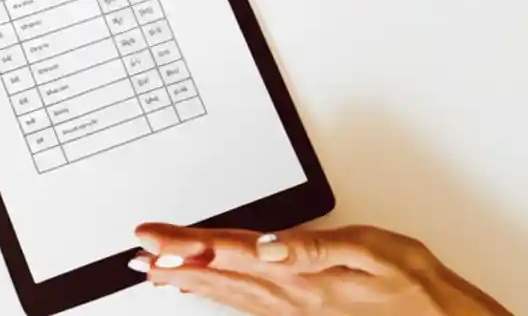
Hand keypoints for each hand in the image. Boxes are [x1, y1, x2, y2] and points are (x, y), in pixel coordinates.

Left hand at [131, 223, 512, 315]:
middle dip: (171, 263)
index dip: (183, 243)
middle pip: (216, 274)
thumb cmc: (413, 285)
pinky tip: (199, 291)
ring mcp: (292, 311)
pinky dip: (215, 296)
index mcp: (300, 275)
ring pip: (225, 293)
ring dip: (185, 281)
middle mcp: (288, 296)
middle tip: (132, 256)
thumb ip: (313, 246)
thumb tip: (265, 241)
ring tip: (151, 272)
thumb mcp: (372, 250)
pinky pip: (245, 306)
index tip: (148, 236)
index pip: (227, 251)